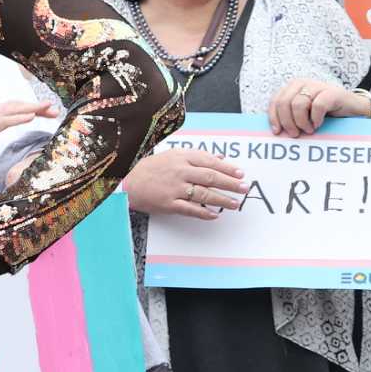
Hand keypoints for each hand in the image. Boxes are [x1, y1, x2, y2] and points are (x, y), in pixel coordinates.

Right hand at [0, 99, 55, 158]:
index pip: (12, 109)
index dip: (29, 109)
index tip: (44, 111)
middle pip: (16, 106)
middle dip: (36, 107)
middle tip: (54, 109)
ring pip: (13, 109)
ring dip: (32, 108)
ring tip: (48, 108)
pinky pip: (4, 121)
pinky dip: (19, 118)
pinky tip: (31, 117)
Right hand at [122, 147, 247, 219]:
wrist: (126, 181)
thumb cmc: (150, 168)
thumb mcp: (172, 155)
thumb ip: (196, 156)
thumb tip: (219, 158)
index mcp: (181, 157)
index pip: (209, 162)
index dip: (227, 168)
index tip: (240, 173)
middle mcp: (180, 171)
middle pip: (210, 177)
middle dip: (230, 183)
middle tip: (244, 188)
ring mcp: (175, 188)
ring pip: (204, 194)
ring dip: (222, 199)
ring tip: (235, 204)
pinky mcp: (169, 203)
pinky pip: (190, 209)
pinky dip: (204, 212)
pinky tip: (214, 215)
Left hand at [266, 77, 366, 134]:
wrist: (353, 109)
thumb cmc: (326, 114)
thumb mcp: (304, 113)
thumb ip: (290, 116)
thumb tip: (276, 131)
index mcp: (293, 87)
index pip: (276, 100)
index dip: (274, 117)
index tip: (277, 132)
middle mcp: (303, 83)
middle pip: (284, 103)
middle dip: (287, 122)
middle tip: (295, 134)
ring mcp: (317, 86)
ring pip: (298, 104)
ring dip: (302, 122)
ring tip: (309, 130)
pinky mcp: (332, 92)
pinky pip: (317, 106)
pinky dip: (316, 119)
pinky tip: (318, 124)